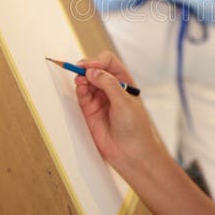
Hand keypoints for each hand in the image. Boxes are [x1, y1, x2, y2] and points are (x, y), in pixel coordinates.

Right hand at [75, 52, 162, 171]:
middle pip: (95, 69)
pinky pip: (82, 95)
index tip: (91, 66)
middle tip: (81, 70)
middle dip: (88, 68)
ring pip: (87, 81)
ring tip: (81, 81)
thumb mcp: (124, 102)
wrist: (130, 153)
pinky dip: (79, 90)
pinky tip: (80, 89)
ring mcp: (100, 99)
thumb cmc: (135, 128)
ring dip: (82, 78)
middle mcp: (111, 88)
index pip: (109, 63)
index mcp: (125, 81)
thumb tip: (91, 71)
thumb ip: (108, 84)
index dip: (98, 61)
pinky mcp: (90, 111)